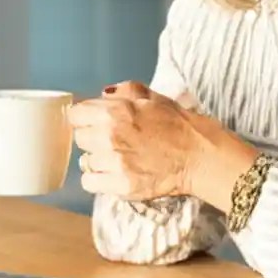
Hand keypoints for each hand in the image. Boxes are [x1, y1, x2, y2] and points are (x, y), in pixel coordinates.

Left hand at [67, 81, 206, 200]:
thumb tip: (103, 95)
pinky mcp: (122, 186)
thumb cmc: (180, 126)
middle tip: (111, 141)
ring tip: (117, 159)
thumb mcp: (153, 98)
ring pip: (85, 162)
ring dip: (97, 160)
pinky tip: (114, 174)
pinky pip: (90, 182)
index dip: (85, 118)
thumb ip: (124, 91)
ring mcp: (115, 163)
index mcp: (116, 111)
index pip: (75, 115)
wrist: (201, 157)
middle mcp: (110, 136)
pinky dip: (98, 180)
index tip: (92, 123)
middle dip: (92, 139)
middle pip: (79, 139)